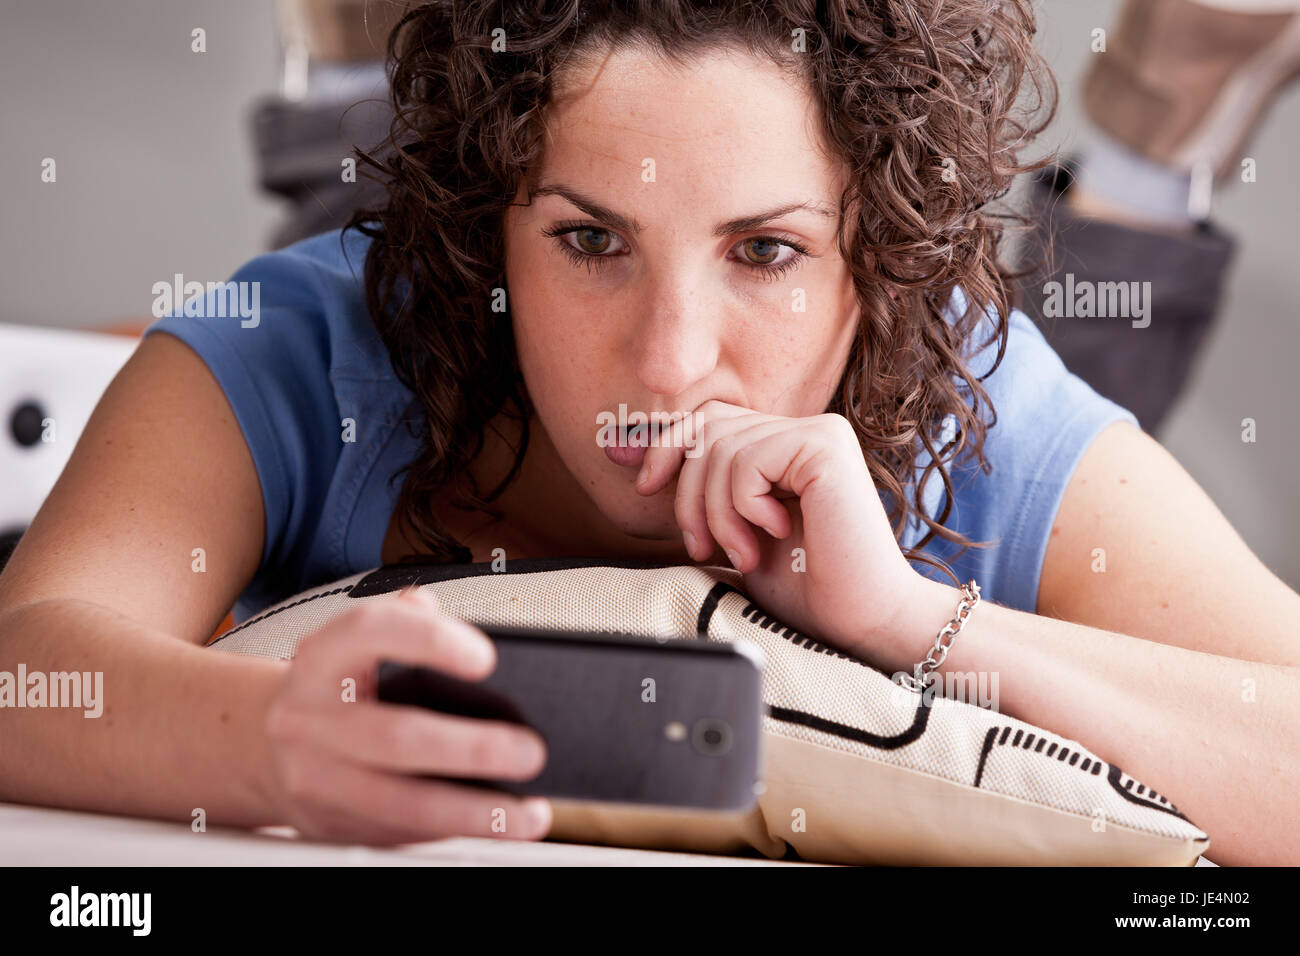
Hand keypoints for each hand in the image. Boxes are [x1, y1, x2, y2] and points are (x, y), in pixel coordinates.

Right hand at [263, 588, 550, 844]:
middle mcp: (310, 717)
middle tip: (529, 751)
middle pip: (396, 736)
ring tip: (527, 813)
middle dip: (472, 749)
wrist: (268, 749)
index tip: (487, 658)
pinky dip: (457, 832)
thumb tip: (436, 607)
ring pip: (402, 804)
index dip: (429, 640)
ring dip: (475, 813)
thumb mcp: (354, 643)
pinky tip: (498, 827)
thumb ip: (402, 619)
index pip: (369, 632)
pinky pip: (403, 833)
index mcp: (321, 658)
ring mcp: (319, 777)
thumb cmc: (334, 688)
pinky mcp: (334, 824)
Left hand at [635, 400, 923, 658]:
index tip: (642, 485)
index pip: (707, 419)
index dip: (665, 446)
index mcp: (786, 443)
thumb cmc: (804, 587)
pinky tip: (774, 534)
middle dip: (688, 494)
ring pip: (719, 448)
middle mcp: (806, 428)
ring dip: (716, 513)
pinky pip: (747, 462)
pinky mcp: (824, 448)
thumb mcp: (732, 532)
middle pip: (705, 430)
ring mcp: (818, 433)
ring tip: (744, 552)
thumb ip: (694, 490)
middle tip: (702, 547)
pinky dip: (743, 507)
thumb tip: (619, 449)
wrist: (861, 620)